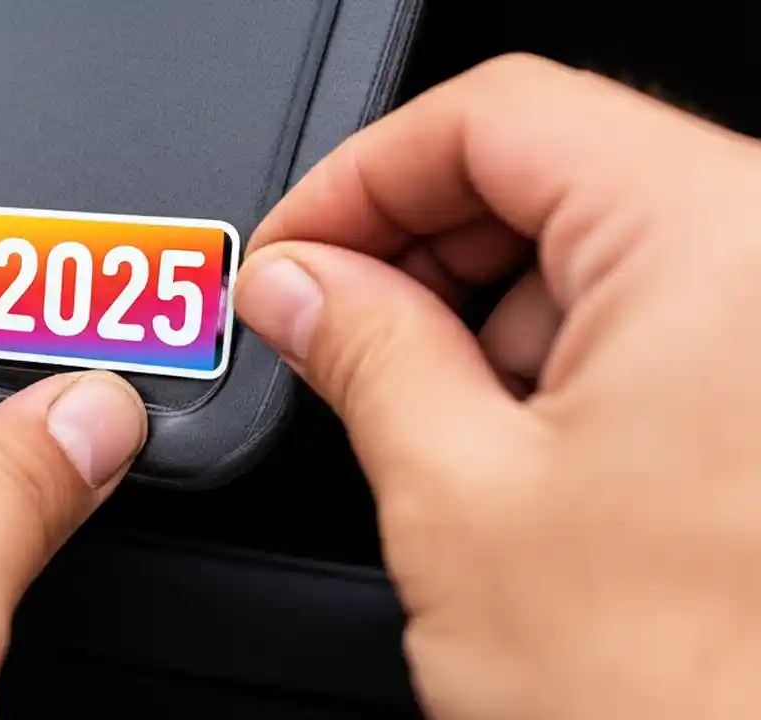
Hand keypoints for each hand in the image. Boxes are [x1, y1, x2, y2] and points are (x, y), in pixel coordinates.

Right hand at [234, 53, 760, 718]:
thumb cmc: (682, 697)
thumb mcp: (458, 499)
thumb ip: (360, 352)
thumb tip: (296, 284)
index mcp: (716, 241)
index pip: (493, 116)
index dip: (359, 179)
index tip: (290, 252)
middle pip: (547, 170)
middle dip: (412, 247)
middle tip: (324, 326)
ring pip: (594, 247)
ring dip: (477, 312)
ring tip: (418, 413)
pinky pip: (650, 315)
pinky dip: (551, 356)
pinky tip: (507, 442)